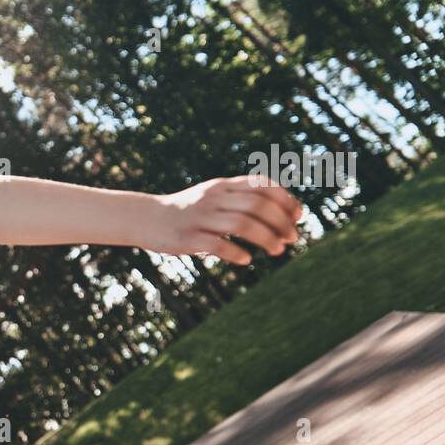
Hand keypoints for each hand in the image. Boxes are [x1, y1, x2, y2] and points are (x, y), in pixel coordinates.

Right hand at [153, 176, 301, 264]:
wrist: (147, 218)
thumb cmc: (189, 211)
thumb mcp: (214, 195)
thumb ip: (242, 198)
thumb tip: (284, 213)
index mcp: (223, 186)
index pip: (262, 184)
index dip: (286, 199)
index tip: (297, 217)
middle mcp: (213, 198)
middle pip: (257, 205)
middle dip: (281, 222)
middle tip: (291, 239)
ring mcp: (200, 217)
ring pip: (242, 224)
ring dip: (266, 239)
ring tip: (277, 251)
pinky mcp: (187, 238)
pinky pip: (217, 245)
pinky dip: (236, 253)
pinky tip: (246, 260)